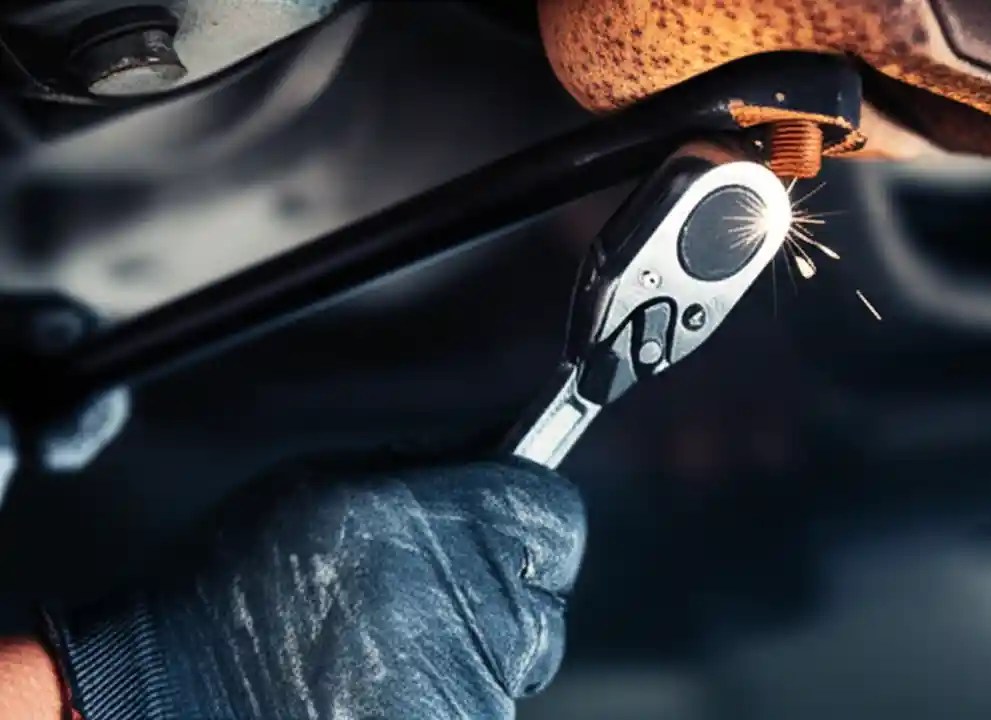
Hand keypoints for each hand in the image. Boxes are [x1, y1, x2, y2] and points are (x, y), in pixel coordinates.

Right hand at [46, 454, 585, 719]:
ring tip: (387, 654)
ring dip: (478, 651)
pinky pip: (487, 705)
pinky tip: (385, 693)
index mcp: (420, 520)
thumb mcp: (318, 490)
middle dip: (506, 590)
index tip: (515, 526)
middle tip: (433, 599)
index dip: (535, 519)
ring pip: (521, 657)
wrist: (171, 706)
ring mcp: (463, 682)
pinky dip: (454, 699)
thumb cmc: (234, 597)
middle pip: (545, 590)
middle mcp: (453, 600)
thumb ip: (418, 474)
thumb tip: (496, 459)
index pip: (552, 513)